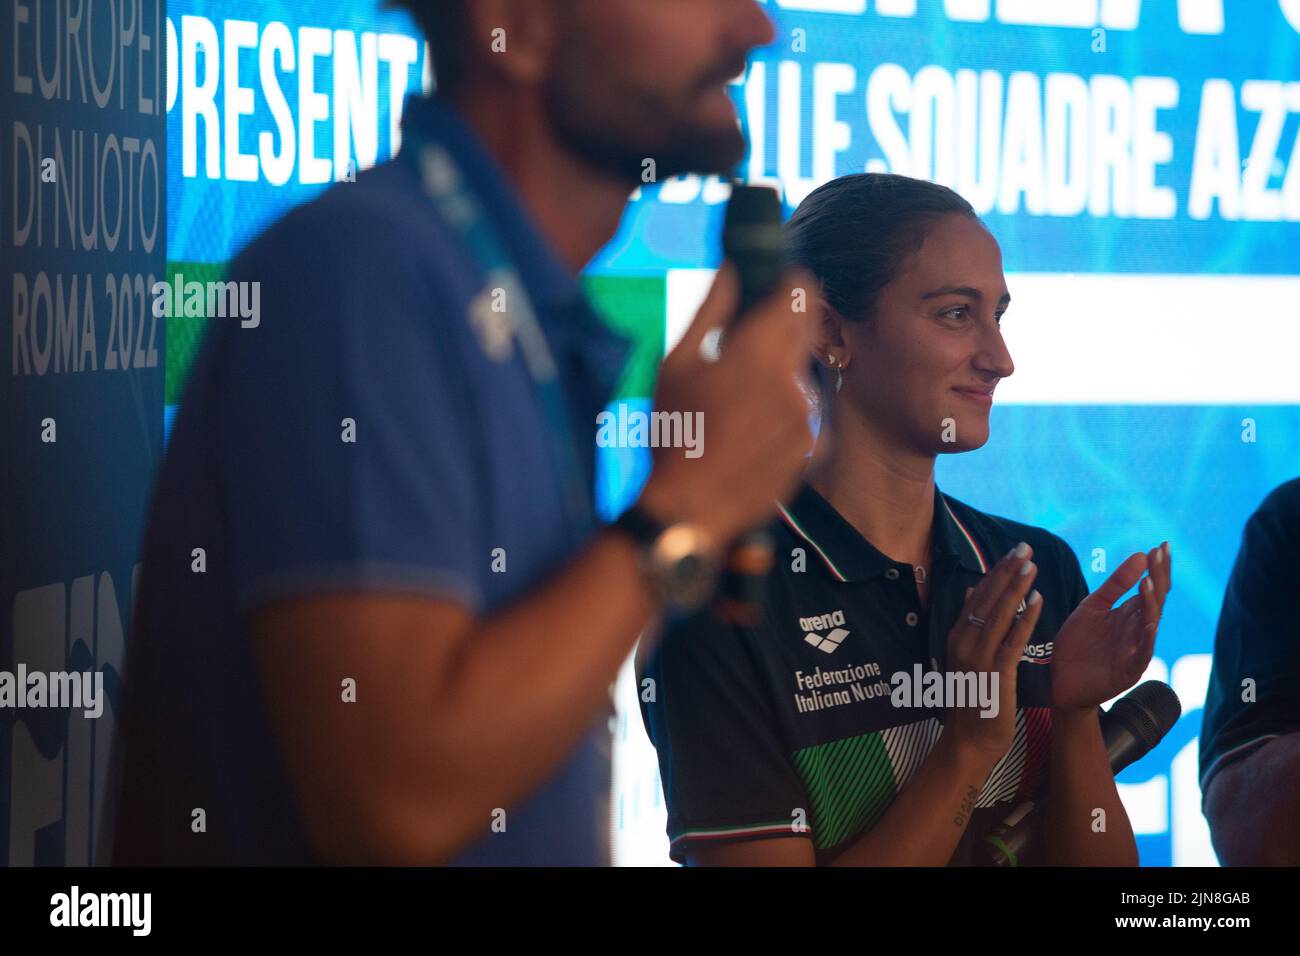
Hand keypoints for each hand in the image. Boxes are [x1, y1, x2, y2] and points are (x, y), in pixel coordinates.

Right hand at [637, 264, 816, 545]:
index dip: (787, 281)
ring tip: (737, 400)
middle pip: (806, 328)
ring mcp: (809, 419)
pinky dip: (783, 410)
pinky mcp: (813, 448)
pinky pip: (804, 411)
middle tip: (744, 341)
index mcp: (759, 354)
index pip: (801, 291)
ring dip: (778, 371)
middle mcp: (794, 382)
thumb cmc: (672, 436)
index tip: (770, 286)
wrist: (689, 511)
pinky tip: (748, 430)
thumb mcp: (676, 365)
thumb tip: (731, 268)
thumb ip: (711, 309)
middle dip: (781, 323)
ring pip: (802, 372)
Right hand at [943, 544, 1043, 763]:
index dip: (996, 571)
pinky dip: (1025, 619)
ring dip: (1016, 588)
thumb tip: (973, 591)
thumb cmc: (974, 697)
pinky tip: (1038, 601)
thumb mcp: (967, 656)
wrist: (971, 738)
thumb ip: (971, 623)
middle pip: (988, 599)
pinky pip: (1013, 640)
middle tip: (1024, 547)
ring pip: (999, 615)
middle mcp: (964, 642)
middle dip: (1007, 571)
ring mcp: (978, 657)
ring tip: (1032, 565)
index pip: (979, 595)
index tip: (1013, 551)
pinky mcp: (995, 673)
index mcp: (957, 635)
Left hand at [1051, 542, 1170, 710]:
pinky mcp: (1126, 671)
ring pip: (1151, 625)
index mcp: (1130, 614)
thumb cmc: (1077, 643)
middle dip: (1158, 578)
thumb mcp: (1093, 607)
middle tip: (1160, 555)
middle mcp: (1137, 630)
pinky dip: (1146, 640)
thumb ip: (1115, 585)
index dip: (1157, 567)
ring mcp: (1134, 651)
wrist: (1058, 680)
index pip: (1151, 587)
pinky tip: (1150, 624)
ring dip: (1151, 605)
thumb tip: (1140, 555)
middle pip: (1155, 602)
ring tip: (1149, 583)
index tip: (1161, 545)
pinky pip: (1141, 654)